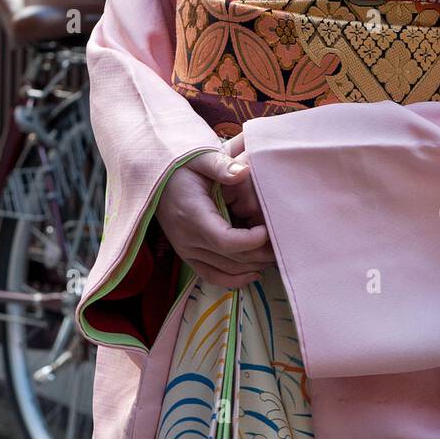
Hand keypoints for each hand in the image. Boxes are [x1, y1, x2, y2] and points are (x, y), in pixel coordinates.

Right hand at [154, 139, 274, 289]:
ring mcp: (186, 250)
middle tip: (282, 243)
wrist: (156, 179)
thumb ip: (221, 165)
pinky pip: (211, 276)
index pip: (224, 240)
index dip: (250, 240)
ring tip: (274, 255)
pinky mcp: (188, 256)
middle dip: (259, 254)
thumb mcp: (199, 158)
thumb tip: (244, 171)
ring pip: (225, 270)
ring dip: (252, 266)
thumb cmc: (181, 166)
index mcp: (192, 215)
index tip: (268, 229)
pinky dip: (234, 280)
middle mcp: (187, 238)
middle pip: (230, 258)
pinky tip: (254, 273)